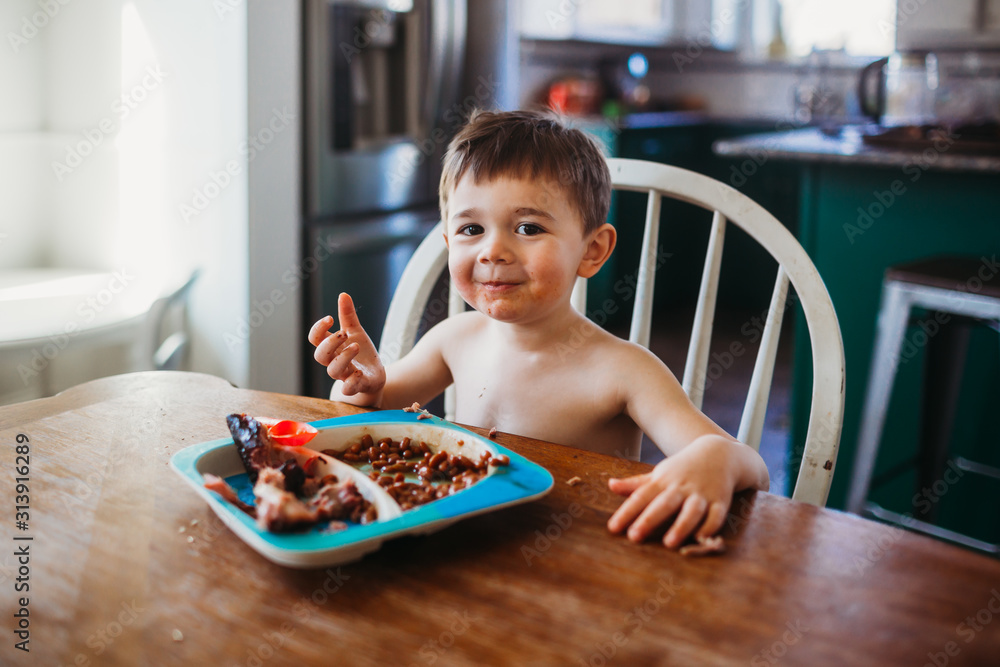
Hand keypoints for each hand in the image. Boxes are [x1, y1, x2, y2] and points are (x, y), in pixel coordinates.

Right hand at [308, 293, 385, 400]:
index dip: (318, 329)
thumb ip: (348, 316)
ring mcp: (345, 375)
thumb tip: (343, 294)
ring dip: (343, 358)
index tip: (330, 318)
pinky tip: (359, 372)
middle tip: (343, 333)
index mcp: (332, 348)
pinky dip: (351, 382)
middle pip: (320, 356)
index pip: (315, 339)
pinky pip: (348, 389)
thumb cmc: (360, 354)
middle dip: (330, 343)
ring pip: (333, 371)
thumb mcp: (356, 332)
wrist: (374, 376)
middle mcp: (335, 361)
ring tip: (356, 346)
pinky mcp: (358, 385)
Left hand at [606, 436, 737, 548]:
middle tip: (634, 536)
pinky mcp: (720, 501)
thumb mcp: (659, 473)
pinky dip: (710, 526)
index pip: (641, 496)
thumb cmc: (682, 469)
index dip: (627, 512)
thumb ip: (636, 484)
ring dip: (681, 526)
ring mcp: (702, 494)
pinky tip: (701, 538)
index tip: (613, 528)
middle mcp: (681, 487)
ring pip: (691, 510)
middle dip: (649, 520)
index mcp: (663, 481)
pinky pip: (716, 515)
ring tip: (669, 543)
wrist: (719, 453)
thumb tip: (610, 485)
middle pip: (664, 503)